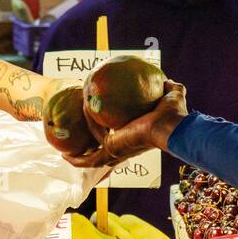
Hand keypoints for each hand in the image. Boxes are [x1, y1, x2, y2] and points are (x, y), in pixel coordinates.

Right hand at [64, 80, 188, 168]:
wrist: (171, 127)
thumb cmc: (174, 115)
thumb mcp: (171, 97)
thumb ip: (171, 89)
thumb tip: (168, 80)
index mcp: (133, 138)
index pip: (118, 141)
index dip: (107, 139)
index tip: (99, 132)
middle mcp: (123, 148)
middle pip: (102, 154)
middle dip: (89, 153)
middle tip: (74, 147)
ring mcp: (116, 152)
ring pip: (92, 158)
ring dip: (79, 156)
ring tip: (64, 152)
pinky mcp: (111, 152)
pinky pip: (89, 155)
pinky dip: (78, 157)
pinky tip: (65, 154)